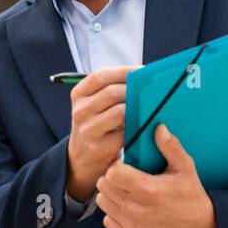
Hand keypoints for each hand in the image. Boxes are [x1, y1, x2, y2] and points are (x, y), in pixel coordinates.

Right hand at [66, 65, 138, 200]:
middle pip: (112, 92)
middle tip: (149, 92)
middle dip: (134, 91)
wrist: (82, 156)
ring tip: (145, 108)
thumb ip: (111, 88)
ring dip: (136, 109)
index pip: (101, 76)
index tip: (142, 71)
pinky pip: (126, 132)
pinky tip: (141, 125)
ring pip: (120, 111)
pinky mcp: (100, 147)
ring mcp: (88, 130)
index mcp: (78, 94)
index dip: (124, 71)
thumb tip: (143, 74)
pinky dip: (136, 127)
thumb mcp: (94, 103)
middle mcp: (80, 111)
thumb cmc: (96, 123)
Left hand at [95, 123, 218, 227]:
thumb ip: (170, 147)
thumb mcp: (185, 167)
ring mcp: (132, 225)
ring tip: (126, 191)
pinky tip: (128, 207)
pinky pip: (107, 220)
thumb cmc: (191, 194)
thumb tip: (159, 128)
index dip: (116, 166)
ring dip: (111, 194)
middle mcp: (137, 209)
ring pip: (103, 202)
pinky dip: (114, 213)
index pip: (112, 173)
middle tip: (125, 177)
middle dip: (112, 178)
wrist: (200, 225)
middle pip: (104, 186)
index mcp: (148, 190)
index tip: (125, 165)